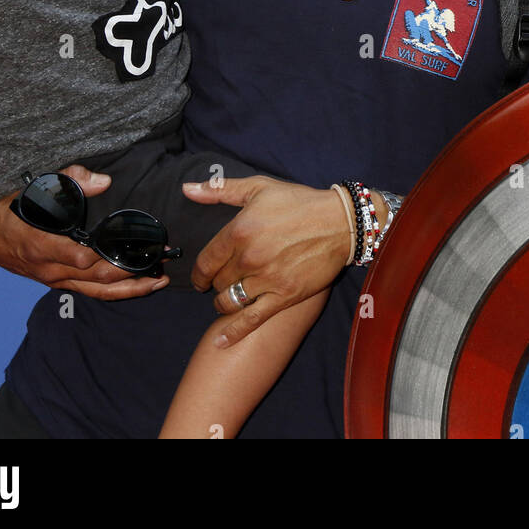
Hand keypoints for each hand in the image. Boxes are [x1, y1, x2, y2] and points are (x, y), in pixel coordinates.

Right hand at [0, 164, 168, 298]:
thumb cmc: (8, 206)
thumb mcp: (30, 187)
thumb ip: (66, 180)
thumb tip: (103, 181)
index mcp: (41, 245)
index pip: (80, 258)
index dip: (108, 256)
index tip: (137, 246)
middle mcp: (50, 269)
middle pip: (96, 277)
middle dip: (131, 269)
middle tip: (161, 256)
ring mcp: (56, 279)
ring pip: (97, 291)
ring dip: (130, 287)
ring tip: (159, 279)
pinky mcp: (61, 282)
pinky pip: (91, 293)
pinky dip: (117, 292)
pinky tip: (141, 286)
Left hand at [184, 176, 350, 345]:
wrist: (341, 222)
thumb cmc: (300, 202)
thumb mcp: (259, 187)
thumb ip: (220, 190)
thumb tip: (187, 189)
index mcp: (239, 231)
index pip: (206, 261)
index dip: (199, 273)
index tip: (200, 277)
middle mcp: (249, 257)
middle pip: (217, 282)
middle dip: (216, 284)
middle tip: (221, 283)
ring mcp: (267, 279)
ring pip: (229, 301)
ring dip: (223, 303)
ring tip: (226, 301)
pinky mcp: (284, 295)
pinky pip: (251, 319)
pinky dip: (233, 333)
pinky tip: (220, 342)